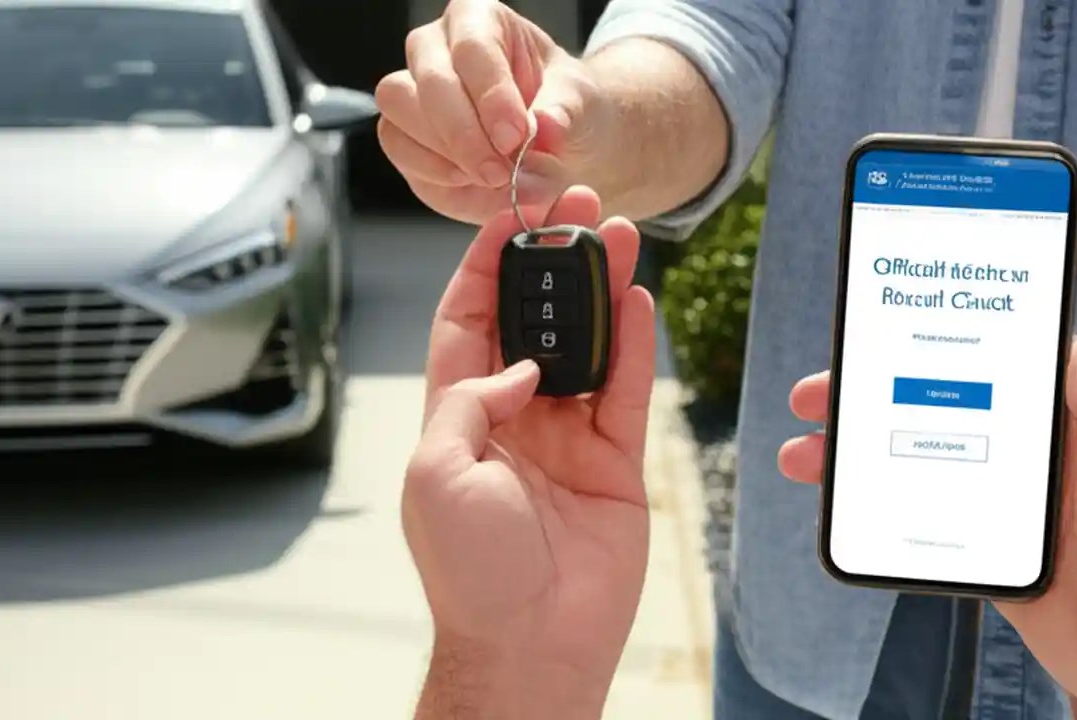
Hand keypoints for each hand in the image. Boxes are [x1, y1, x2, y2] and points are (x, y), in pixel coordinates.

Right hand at [376, 0, 610, 225]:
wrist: (553, 144)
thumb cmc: (561, 108)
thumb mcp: (578, 104)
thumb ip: (563, 113)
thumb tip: (546, 126)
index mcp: (480, 18)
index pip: (473, 50)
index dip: (492, 97)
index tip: (515, 137)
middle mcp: (436, 46)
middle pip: (430, 82)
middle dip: (465, 134)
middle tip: (500, 171)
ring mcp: (412, 87)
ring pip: (400, 111)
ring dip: (445, 153)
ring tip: (491, 177)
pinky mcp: (402, 130)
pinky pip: (398, 147)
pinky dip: (432, 172)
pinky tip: (468, 181)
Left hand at [403, 186, 654, 717]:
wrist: (532, 642)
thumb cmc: (471, 570)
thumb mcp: (437, 470)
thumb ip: (471, 399)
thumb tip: (521, 364)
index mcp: (459, 415)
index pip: (469, 321)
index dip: (485, 266)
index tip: (509, 217)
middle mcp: (513, 417)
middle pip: (535, 321)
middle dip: (552, 262)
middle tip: (577, 209)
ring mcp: (566, 435)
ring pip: (588, 344)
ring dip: (600, 289)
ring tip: (620, 234)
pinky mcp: (614, 460)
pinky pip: (628, 389)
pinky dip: (636, 343)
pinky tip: (639, 297)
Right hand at [779, 338, 1076, 718]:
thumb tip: (1074, 344)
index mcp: (1065, 436)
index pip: (982, 378)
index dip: (925, 357)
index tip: (875, 345)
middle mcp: (1025, 468)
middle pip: (929, 418)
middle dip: (866, 404)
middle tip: (816, 399)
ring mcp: (998, 514)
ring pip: (911, 469)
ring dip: (855, 460)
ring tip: (804, 457)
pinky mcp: (982, 558)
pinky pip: (919, 525)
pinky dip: (878, 512)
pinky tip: (843, 506)